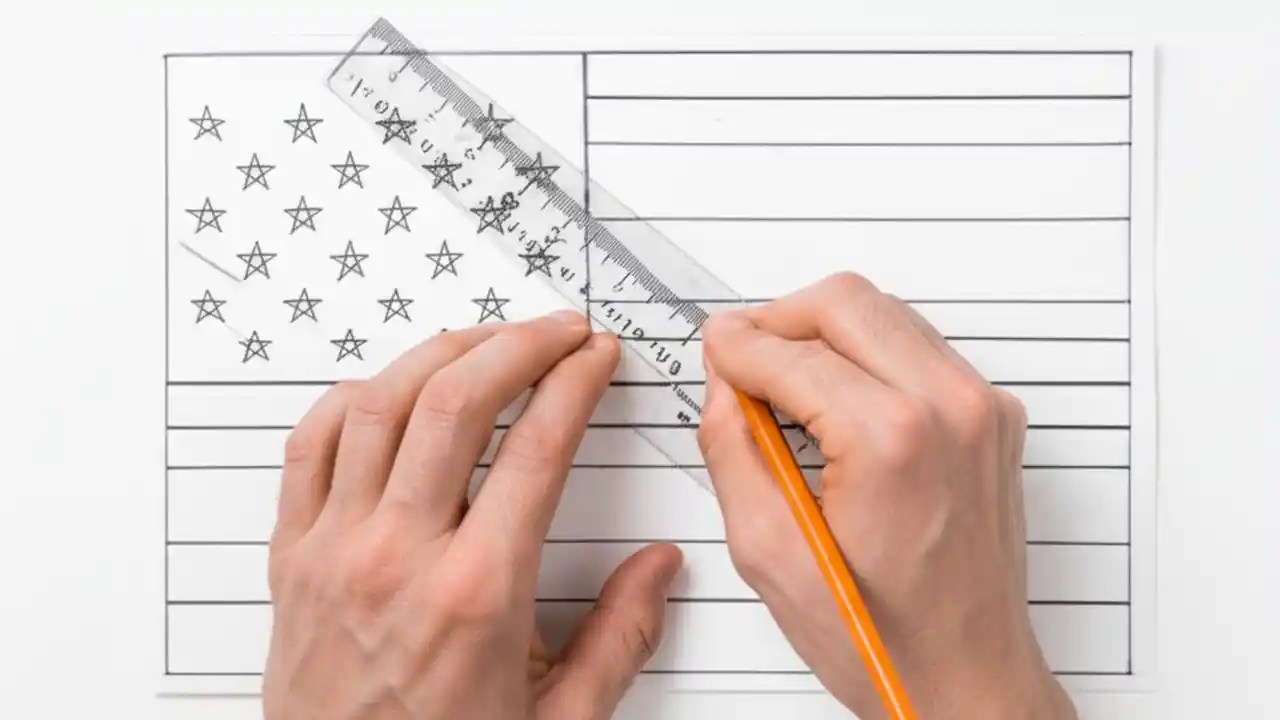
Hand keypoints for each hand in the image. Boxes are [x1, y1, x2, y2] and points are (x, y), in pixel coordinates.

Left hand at [264, 312, 682, 719]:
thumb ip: (620, 640)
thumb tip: (658, 570)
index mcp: (478, 593)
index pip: (539, 446)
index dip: (576, 381)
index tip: (595, 357)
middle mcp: (401, 557)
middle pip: (460, 401)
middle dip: (519, 344)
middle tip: (556, 331)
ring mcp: (337, 548)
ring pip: (382, 404)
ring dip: (442, 353)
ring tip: (484, 339)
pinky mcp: (294, 556)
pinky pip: (309, 443)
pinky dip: (354, 397)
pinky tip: (388, 387)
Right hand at [699, 274, 1076, 719]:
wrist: (969, 679)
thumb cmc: (886, 638)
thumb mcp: (771, 554)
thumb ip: (734, 452)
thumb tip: (725, 390)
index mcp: (891, 440)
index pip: (791, 353)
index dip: (737, 347)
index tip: (715, 352)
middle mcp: (949, 409)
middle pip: (845, 302)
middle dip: (779, 320)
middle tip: (743, 358)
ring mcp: (981, 409)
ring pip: (885, 313)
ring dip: (824, 333)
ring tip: (785, 382)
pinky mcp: (993, 417)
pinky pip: (919, 346)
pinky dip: (868, 354)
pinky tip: (837, 400)